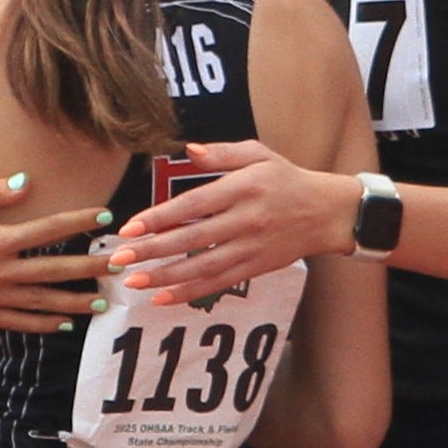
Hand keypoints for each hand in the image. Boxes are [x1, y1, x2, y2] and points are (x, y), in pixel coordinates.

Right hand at [0, 172, 116, 330]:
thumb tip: (26, 183)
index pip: (48, 230)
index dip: (78, 222)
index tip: (103, 218)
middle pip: (55, 271)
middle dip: (91, 268)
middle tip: (119, 266)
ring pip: (43, 303)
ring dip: (76, 302)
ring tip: (103, 301)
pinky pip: (18, 323)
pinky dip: (43, 324)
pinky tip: (63, 323)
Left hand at [106, 140, 353, 304]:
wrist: (328, 213)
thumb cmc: (288, 179)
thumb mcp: (260, 154)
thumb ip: (222, 153)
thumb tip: (188, 150)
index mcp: (243, 188)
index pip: (194, 204)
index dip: (160, 217)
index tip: (130, 227)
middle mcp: (246, 220)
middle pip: (192, 239)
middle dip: (153, 251)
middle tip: (120, 258)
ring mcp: (251, 248)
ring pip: (203, 266)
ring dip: (166, 276)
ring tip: (134, 281)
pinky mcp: (256, 268)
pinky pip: (220, 284)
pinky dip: (191, 293)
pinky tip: (163, 298)